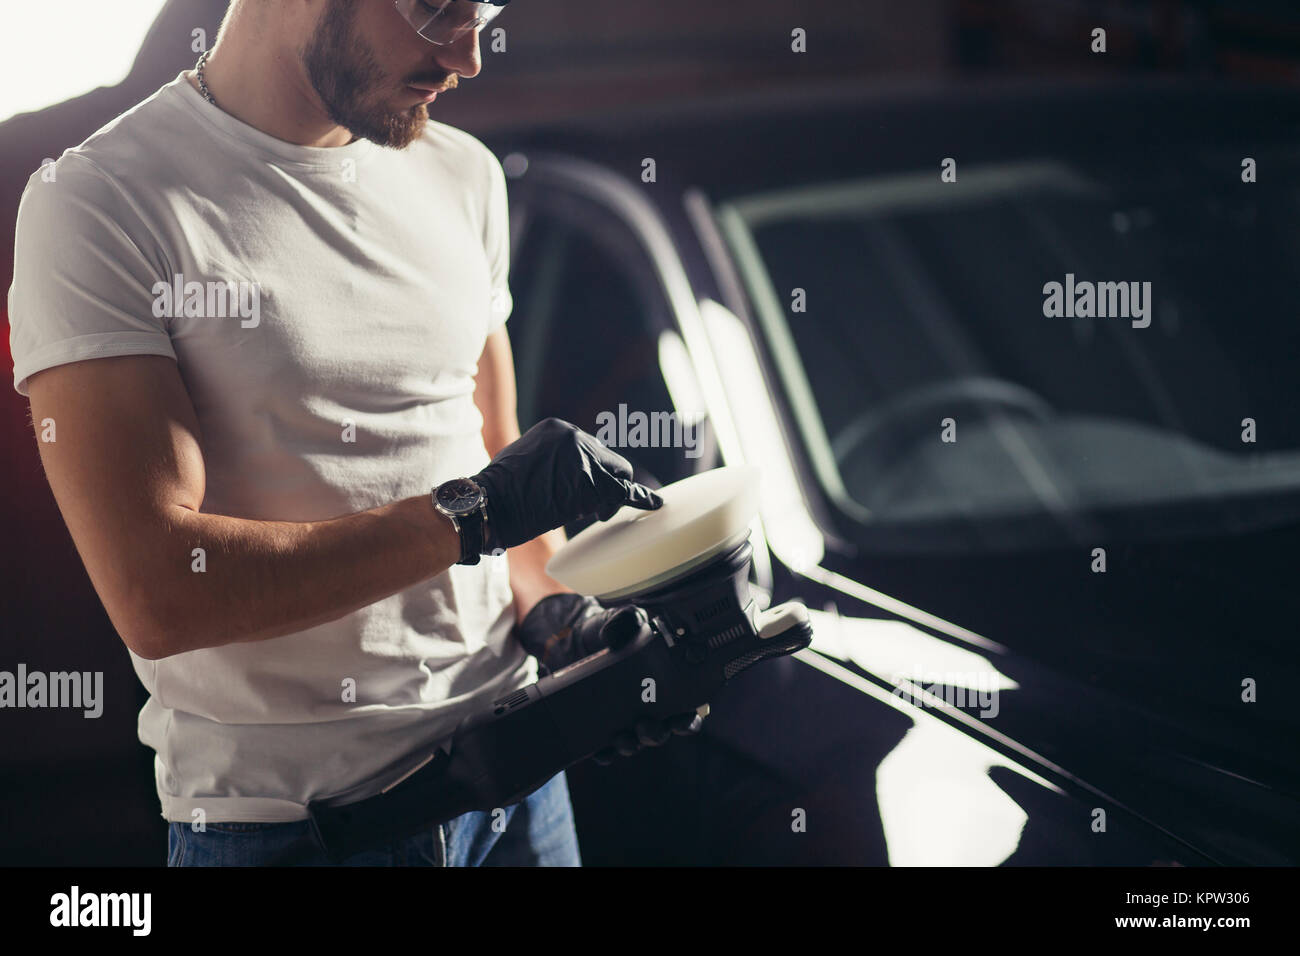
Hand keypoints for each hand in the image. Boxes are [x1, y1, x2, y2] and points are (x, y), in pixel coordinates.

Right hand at [472, 417, 661, 553]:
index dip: (589, 472)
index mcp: (557, 428)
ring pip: (618, 476)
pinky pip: (624, 492)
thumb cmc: (499, 491)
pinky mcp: (592, 485)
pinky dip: (641, 499)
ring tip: (598, 514)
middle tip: (593, 506)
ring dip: (612, 497)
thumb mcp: (523, 459)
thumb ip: (549, 459)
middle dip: (604, 482)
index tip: (583, 489)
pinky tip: (655, 503)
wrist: (489, 505)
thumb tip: (564, 472)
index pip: (590, 448)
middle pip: (608, 460)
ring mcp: (585, 460)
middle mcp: (574, 437)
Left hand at [513, 593, 707, 762]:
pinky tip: (601, 751)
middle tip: (647, 726)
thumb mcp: (622, 621)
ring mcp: (625, 721)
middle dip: (657, 735)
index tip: (682, 720)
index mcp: (663, 687)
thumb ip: (627, 619)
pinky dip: (605, 754)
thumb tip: (617, 630)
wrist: (576, 641)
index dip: (688, 721)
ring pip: (636, 744)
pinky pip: (606, 751)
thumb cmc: (611, 633)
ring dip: (632, 745)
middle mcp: (648, 709)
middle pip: (662, 733)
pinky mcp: (600, 728)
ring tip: (623, 738)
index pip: (686, 712)